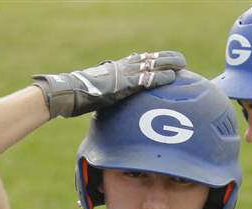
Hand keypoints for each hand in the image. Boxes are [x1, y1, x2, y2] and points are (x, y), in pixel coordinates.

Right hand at [33, 50, 185, 117]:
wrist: (69, 93)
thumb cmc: (77, 96)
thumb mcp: (94, 94)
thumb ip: (104, 96)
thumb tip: (102, 106)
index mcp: (114, 68)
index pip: (136, 60)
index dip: (151, 60)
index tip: (161, 59)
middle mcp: (120, 68)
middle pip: (148, 59)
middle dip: (165, 59)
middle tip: (179, 60)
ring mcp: (123, 75)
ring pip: (151, 66)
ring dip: (168, 64)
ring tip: (182, 64)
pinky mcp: (124, 85)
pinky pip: (146, 80)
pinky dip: (160, 78)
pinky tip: (172, 78)